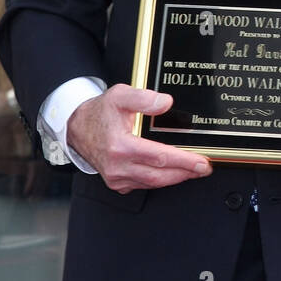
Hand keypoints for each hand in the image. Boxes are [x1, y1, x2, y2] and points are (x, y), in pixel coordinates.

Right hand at [66, 84, 211, 193]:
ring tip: (193, 171)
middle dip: (185, 172)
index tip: (201, 162)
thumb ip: (143, 98)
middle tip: (204, 168)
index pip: (159, 157)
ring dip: (175, 178)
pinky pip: (143, 185)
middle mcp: (118, 166)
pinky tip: (172, 173)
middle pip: (160, 175)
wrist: (76, 128)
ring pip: (153, 183)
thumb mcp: (120, 95)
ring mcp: (116, 177)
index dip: (184, 161)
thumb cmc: (99, 112)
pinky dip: (160, 180)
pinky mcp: (117, 183)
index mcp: (120, 146)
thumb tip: (165, 103)